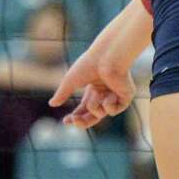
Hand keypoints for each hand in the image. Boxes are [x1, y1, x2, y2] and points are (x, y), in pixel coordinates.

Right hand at [49, 0, 148, 128]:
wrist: (107, 58)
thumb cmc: (88, 65)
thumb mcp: (70, 81)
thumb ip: (62, 93)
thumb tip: (51, 104)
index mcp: (93, 89)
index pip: (84, 109)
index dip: (75, 116)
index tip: (65, 121)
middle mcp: (105, 93)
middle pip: (93, 116)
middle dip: (83, 121)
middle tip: (74, 121)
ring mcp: (115, 95)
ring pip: (102, 113)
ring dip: (95, 105)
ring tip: (97, 92)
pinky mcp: (126, 97)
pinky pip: (114, 111)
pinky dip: (109, 104)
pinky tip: (110, 93)